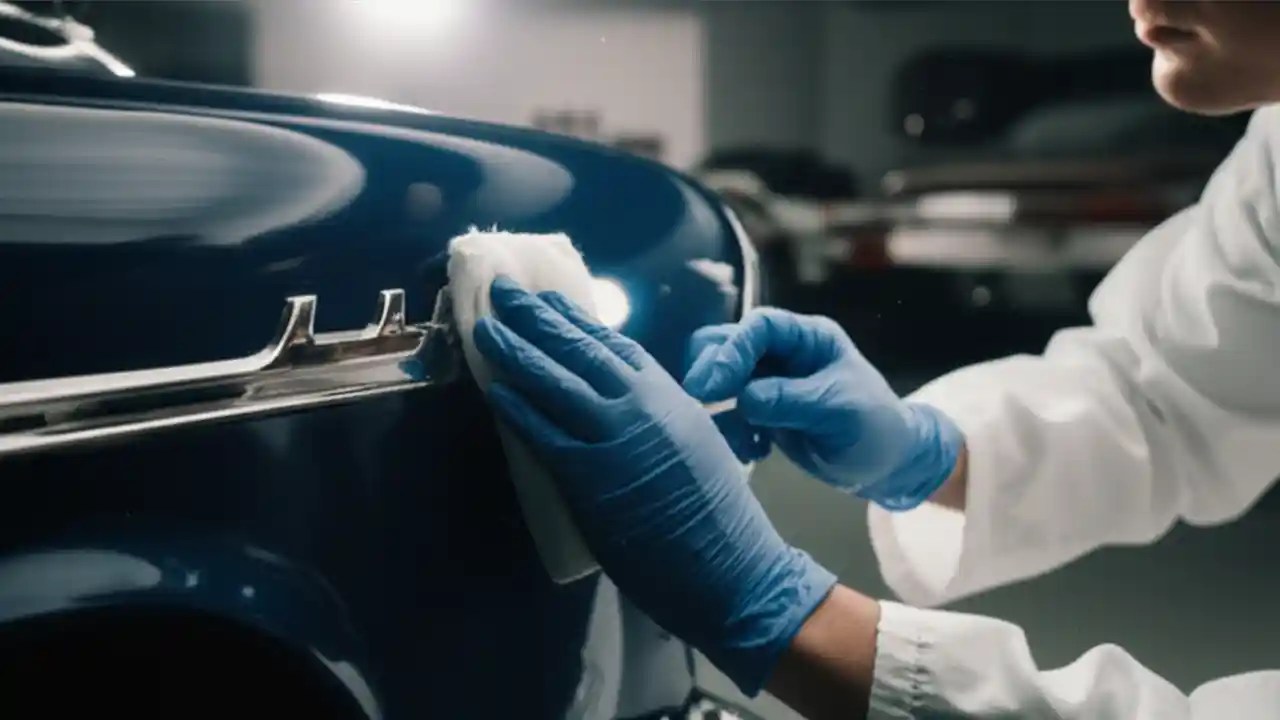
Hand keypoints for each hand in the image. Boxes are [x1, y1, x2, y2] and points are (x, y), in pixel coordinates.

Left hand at [473, 277, 835, 694]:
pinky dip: (517, 409)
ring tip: (485, 329)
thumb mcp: (696, 443)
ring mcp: (614, 438)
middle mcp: (642, 405)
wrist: (729, 566)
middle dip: (536, 317)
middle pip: (578, 349)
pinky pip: (543, 434)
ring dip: (515, 352)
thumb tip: (624, 404)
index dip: (574, 318)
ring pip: (554, 382)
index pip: (613, 344)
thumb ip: (659, 417)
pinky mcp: (591, 477)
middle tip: (504, 291)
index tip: (547, 298)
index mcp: (669, 394)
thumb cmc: (718, 515)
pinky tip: (494, 390)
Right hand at [682, 308, 962, 510]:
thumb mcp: (840, 411)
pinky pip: (723, 413)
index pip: (760, 326)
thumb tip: (744, 399)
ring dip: (717, 408)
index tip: (713, 386)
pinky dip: (728, 430)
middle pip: (725, 343)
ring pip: (716, 378)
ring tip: (741, 440)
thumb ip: (791, 401)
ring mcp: (766, 382)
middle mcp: (781, 353)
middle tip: (703, 406)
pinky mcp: (757, 411)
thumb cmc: (875, 427)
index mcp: (807, 338)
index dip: (732, 350)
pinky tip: (753, 451)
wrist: (886, 465)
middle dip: (711, 374)